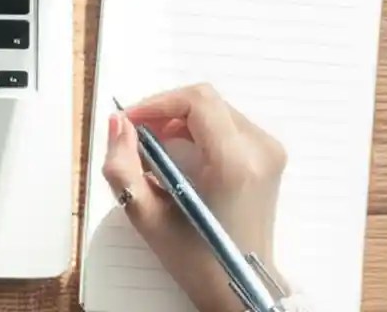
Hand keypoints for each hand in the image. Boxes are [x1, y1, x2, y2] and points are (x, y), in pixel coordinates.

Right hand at [102, 84, 287, 311]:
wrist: (240, 285)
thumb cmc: (195, 258)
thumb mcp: (146, 216)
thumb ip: (122, 166)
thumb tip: (118, 123)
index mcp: (235, 163)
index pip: (197, 101)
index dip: (157, 103)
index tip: (130, 121)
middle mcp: (260, 150)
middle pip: (205, 102)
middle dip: (165, 112)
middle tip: (137, 136)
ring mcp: (269, 152)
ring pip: (214, 110)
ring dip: (179, 121)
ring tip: (154, 149)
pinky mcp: (268, 157)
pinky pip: (226, 125)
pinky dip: (196, 130)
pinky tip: (178, 155)